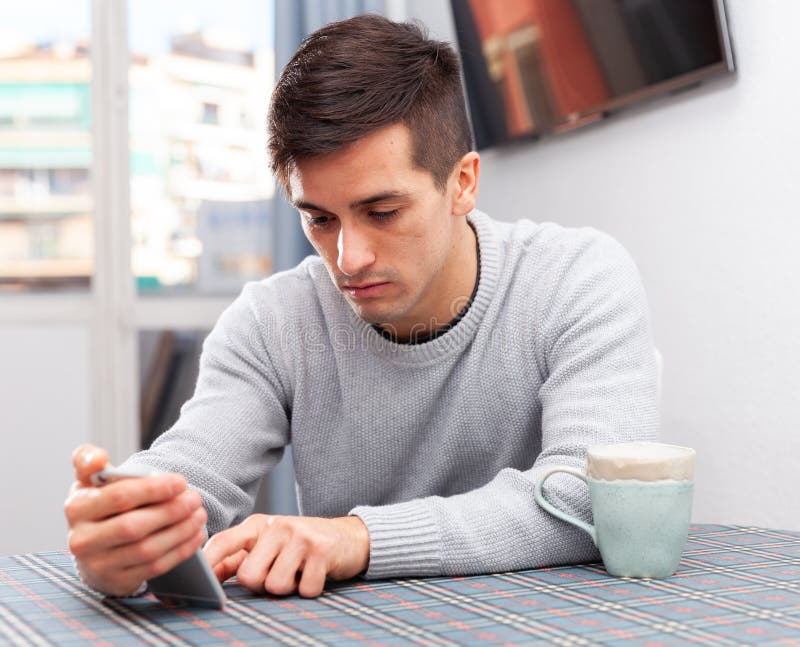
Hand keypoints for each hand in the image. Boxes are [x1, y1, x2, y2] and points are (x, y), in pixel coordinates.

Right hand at [64, 444, 207, 596]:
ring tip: (199, 515)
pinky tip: (195, 535)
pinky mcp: (117, 581)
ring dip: (179, 532)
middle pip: (133, 526)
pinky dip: (180, 551)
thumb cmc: (100, 504)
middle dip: (170, 511)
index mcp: (76, 508)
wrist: (94, 545)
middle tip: (195, 499)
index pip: (119, 497)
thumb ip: (90, 461)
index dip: (153, 489)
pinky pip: (154, 568)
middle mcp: (82, 540)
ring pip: (146, 549)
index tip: (181, 482)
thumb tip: (99, 458)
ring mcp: (98, 564)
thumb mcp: (89, 480)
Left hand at [203, 514, 369, 597]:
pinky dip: (311, 589)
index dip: (207, 563)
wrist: (348, 537)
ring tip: (299, 572)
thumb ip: (238, 559)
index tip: (197, 581)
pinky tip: (316, 572)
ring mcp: (300, 536)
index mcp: (257, 525)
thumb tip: (206, 576)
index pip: (224, 542)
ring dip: (289, 588)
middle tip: (278, 574)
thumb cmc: (300, 546)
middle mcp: (276, 525)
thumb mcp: (268, 545)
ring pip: (276, 586)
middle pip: (249, 575)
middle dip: (261, 585)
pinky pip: (305, 589)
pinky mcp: (322, 549)